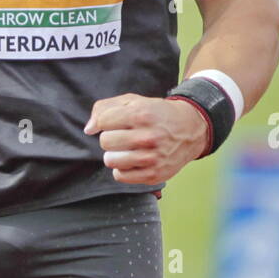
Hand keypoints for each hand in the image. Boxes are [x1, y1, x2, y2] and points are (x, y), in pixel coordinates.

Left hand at [83, 93, 209, 184]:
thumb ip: (105, 108)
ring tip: (125, 149)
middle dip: (110, 138)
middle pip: (105, 142)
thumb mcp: (133, 101)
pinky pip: (121, 176)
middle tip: (122, 136)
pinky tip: (132, 161)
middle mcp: (147, 136)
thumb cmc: (156, 114)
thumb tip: (88, 129)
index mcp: (141, 114)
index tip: (114, 123)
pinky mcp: (154, 174)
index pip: (103, 122)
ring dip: (114, 154)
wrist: (190, 129)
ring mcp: (152, 157)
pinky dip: (122, 169)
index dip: (104, 122)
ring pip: (111, 161)